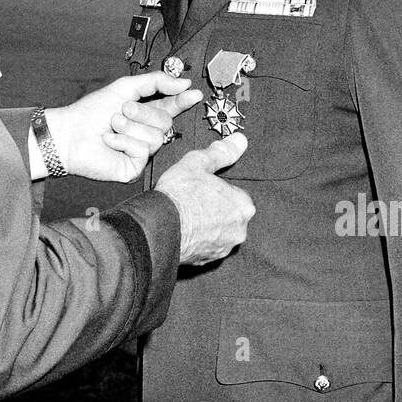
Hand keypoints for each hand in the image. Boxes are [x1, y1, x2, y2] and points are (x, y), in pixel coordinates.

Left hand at [45, 72, 204, 182]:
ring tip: (112, 127)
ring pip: (156, 137)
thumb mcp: (126, 87)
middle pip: (166, 121)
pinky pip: (143, 151)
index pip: (172, 106)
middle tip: (122, 111)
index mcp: (146, 113)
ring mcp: (141, 151)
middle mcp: (146, 132)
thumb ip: (156, 82)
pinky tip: (109, 142)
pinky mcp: (134, 167)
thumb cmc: (91, 112)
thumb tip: (184, 82)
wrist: (69, 134)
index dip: (183, 99)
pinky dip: (123, 142)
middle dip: (143, 113)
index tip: (193, 93)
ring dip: (129, 127)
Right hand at [155, 134, 253, 264]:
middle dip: (215, 209)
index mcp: (243, 206)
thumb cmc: (179, 195)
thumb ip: (221, 152)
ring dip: (206, 226)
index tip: (203, 188)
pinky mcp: (207, 261)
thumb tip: (239, 140)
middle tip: (193, 201)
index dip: (218, 190)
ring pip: (218, 232)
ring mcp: (223, 248)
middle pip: (229, 215)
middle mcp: (239, 230)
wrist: (158, 228)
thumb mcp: (198, 163)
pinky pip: (205, 246)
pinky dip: (197, 240)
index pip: (236, 195)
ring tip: (185, 215)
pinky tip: (182, 229)